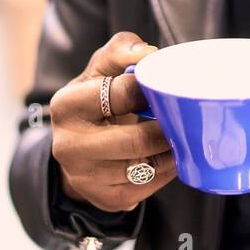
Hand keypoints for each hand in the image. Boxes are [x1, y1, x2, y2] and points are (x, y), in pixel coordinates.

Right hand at [49, 32, 176, 212]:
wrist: (78, 146)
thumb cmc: (97, 98)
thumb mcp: (101, 68)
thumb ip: (122, 49)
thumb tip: (148, 54)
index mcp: (66, 105)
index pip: (122, 94)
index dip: (151, 90)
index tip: (166, 88)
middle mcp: (68, 145)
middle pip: (137, 140)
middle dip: (167, 129)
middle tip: (183, 118)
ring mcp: (84, 177)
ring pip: (145, 167)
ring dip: (170, 152)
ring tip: (178, 136)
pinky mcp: (103, 199)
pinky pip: (147, 188)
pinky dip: (165, 172)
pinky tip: (167, 157)